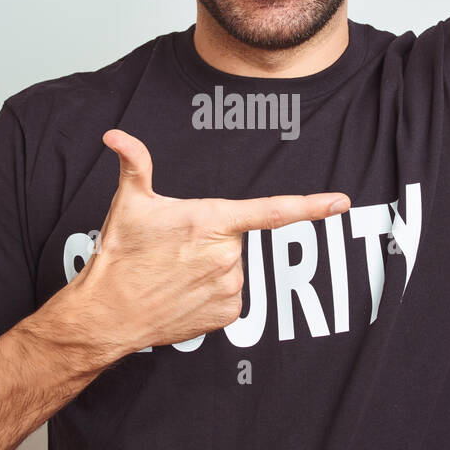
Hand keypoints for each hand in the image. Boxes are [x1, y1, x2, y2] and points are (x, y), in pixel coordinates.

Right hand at [71, 129, 350, 353]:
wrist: (108, 313)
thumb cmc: (120, 255)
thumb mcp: (129, 204)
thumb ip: (134, 163)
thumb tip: (115, 135)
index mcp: (212, 220)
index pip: (272, 211)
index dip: (311, 205)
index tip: (341, 202)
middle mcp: (227, 255)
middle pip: (234, 239)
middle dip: (211, 240)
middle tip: (175, 250)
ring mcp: (230, 287)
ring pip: (232, 268)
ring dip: (210, 268)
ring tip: (174, 274)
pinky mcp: (227, 314)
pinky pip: (230, 296)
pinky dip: (211, 293)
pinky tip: (183, 294)